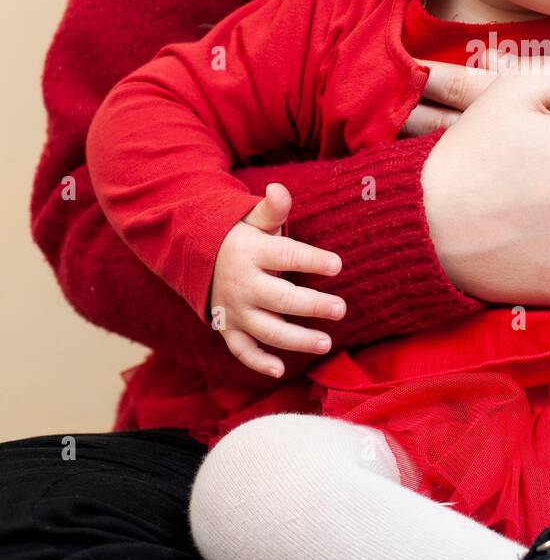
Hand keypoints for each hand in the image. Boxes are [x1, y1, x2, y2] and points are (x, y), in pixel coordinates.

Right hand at [209, 182, 345, 377]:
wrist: (197, 258)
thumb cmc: (242, 238)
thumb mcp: (254, 220)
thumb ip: (273, 209)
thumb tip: (279, 189)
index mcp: (252, 253)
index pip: (285, 256)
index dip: (311, 261)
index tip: (338, 265)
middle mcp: (243, 284)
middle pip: (280, 299)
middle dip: (311, 306)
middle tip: (341, 308)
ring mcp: (234, 310)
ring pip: (266, 330)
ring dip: (295, 340)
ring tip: (325, 343)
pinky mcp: (228, 329)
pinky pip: (241, 349)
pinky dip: (258, 362)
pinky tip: (280, 370)